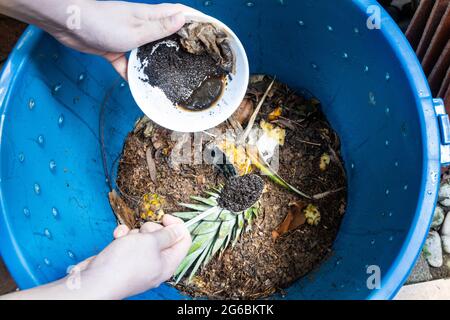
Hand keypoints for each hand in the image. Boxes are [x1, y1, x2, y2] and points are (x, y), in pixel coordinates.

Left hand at [0, 0, 198, 78]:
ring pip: (149, 53)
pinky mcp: (115, 49)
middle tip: (196, 60)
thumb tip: (184, 19)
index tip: (212, 30)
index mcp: (151, 16)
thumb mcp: (136, 29)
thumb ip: (160, 28)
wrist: (69, 24)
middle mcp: (142, 25)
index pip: (180, 14)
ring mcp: (128, 38)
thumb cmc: (102, 22)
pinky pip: (128, 65)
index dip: (196, 20)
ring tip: (173, 77)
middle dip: (181, 45)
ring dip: (158, 63)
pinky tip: (139, 89)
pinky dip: (133, 75)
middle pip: (167, 35)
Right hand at [79, 215, 191, 298]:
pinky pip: (129, 243)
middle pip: (163, 238)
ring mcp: (140, 263)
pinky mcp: (125, 261)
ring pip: (144, 238)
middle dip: (152, 228)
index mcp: (168, 263)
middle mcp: (156, 265)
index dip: (177, 225)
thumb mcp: (150, 242)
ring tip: (127, 238)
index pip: (183, 241)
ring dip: (134, 232)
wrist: (95, 281)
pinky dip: (123, 237)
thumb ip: (167, 234)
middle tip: (144, 232)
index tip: (165, 217)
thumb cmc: (124, 263)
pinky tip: (117, 237)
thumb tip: (179, 229)